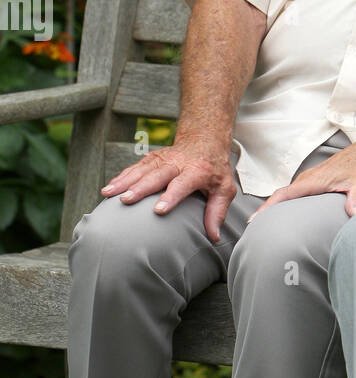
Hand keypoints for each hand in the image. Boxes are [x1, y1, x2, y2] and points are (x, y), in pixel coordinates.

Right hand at [100, 137, 236, 241]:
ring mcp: (162, 159)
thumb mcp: (225, 189)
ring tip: (108, 193)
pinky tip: (109, 187)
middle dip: (139, 188)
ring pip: (141, 170)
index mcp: (197, 171)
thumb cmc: (215, 169)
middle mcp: (177, 163)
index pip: (182, 185)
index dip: (170, 197)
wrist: (205, 141)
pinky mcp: (152, 158)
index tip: (158, 211)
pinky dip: (121, 177)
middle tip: (125, 200)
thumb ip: (217, 212)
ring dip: (124, 181)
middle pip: (156, 176)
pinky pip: (134, 167)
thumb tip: (214, 237)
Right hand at [248, 136, 355, 221]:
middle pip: (280, 197)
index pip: (284, 194)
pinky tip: (285, 216)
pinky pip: (295, 194)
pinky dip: (286, 204)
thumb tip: (354, 214)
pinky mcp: (314, 181)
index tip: (254, 220)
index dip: (268, 207)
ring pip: (287, 195)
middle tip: (254, 232)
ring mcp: (310, 179)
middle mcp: (308, 179)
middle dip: (266, 212)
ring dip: (275, 208)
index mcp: (314, 180)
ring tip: (264, 227)